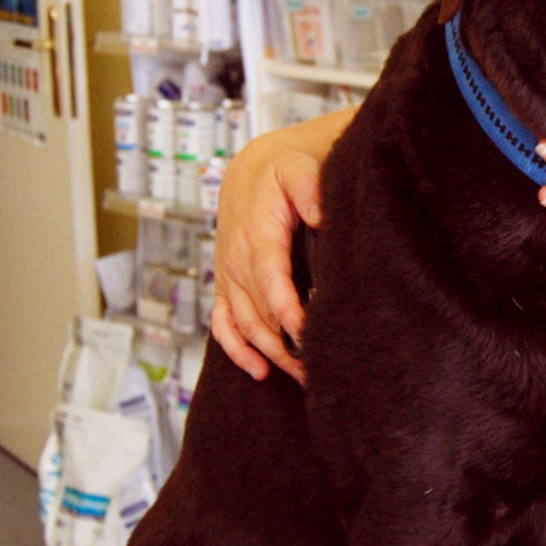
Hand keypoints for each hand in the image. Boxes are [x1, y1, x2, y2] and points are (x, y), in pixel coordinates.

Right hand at [210, 128, 324, 382]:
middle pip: (259, 314)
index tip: (310, 335)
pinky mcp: (226, 284)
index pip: (271, 282)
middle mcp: (236, 261)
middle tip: (320, 369)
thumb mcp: (298, 168)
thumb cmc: (283, 169)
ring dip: (269, 354)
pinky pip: (223, 324)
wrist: (253, 168)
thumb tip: (321, 214)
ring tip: (301, 376)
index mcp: (256, 236)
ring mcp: (228, 276)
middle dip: (287, 346)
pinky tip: (259, 370)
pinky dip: (237, 349)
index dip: (288, 313)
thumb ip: (310, 189)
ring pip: (244, 326)